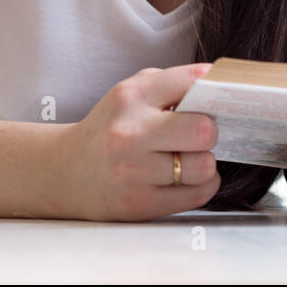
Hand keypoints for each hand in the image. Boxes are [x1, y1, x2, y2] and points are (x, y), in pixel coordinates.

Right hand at [57, 63, 220, 221]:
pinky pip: (197, 194)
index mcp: (130, 97)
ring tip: (191, 157)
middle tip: (200, 134)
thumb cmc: (111, 128)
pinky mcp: (140, 204)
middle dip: (210, 132)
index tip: (219, 94)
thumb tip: (220, 86)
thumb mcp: (131, 93)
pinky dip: (203, 185)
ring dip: (205, 162)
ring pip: (204, 166)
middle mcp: (130, 134)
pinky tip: (188, 177)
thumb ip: (171, 85)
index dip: (214, 88)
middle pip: (204, 130)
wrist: (66, 172)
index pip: (191, 82)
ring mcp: (134, 172)